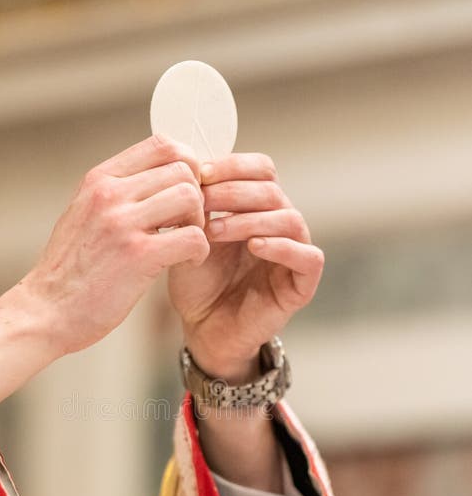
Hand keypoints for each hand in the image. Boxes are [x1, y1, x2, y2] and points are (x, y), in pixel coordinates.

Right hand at [24, 135, 208, 356]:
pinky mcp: (138, 255)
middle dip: (197, 195)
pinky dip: (200, 251)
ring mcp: (122, 223)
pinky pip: (193, 237)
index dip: (187, 164)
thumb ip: (116, 194)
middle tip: (189, 223)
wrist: (46, 311)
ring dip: (200, 221)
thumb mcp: (84, 215)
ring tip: (186, 243)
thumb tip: (156, 179)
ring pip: (190, 196)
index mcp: (98, 179)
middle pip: (182, 168)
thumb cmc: (70, 272)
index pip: (161, 144)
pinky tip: (187, 262)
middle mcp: (109, 194)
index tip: (186, 192)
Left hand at [168, 153, 323, 382]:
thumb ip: (194, 207)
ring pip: (290, 219)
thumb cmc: (197, 284)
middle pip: (272, 190)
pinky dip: (283, 247)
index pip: (261, 170)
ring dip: (250, 219)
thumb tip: (188, 169)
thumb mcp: (189, 238)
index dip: (233, 166)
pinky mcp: (301, 285)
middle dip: (233, 191)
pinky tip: (255, 246)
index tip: (200, 173)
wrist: (202, 329)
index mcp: (257, 208)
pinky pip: (308, 258)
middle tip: (202, 199)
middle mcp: (280, 225)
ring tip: (215, 230)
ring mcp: (294, 254)